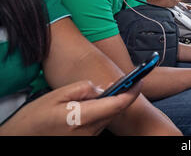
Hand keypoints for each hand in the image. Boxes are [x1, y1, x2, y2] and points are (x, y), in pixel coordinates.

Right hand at [0, 80, 140, 135]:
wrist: (20, 140)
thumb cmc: (34, 119)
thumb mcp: (56, 95)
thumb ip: (83, 88)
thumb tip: (101, 88)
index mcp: (83, 117)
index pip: (118, 104)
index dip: (132, 90)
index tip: (139, 79)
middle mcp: (90, 131)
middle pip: (114, 110)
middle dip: (117, 95)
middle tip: (114, 83)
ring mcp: (89, 139)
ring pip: (106, 117)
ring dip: (105, 105)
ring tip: (86, 98)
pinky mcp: (86, 141)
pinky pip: (98, 124)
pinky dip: (97, 114)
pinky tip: (84, 109)